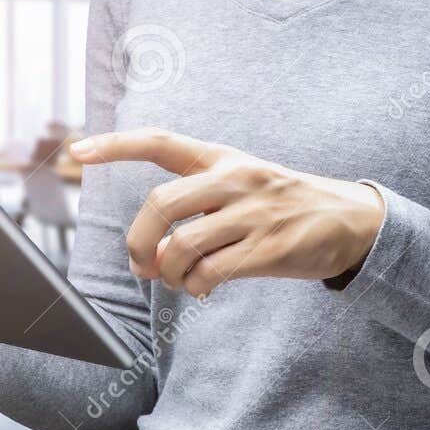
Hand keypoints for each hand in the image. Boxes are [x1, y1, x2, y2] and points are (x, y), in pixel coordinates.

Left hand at [70, 128, 384, 296]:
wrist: (352, 221)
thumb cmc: (282, 205)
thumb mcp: (242, 182)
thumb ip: (196, 203)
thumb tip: (149, 253)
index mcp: (222, 157)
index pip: (160, 141)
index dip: (115, 145)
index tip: (77, 151)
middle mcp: (234, 179)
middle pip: (160, 205)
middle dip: (138, 242)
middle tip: (141, 264)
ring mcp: (254, 213)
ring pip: (183, 247)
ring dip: (169, 274)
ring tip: (178, 281)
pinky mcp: (270, 249)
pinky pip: (212, 273)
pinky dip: (197, 288)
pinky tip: (203, 289)